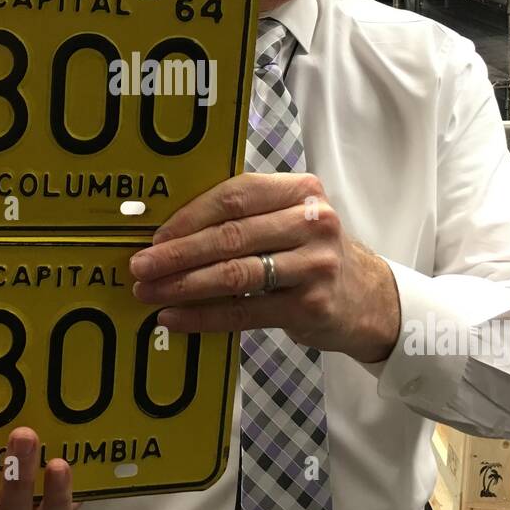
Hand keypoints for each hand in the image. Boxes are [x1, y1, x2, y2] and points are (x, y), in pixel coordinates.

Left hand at [130, 173, 400, 363]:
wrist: (369, 299)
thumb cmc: (312, 254)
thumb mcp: (292, 220)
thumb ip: (247, 217)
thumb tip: (169, 231)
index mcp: (301, 191)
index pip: (236, 195)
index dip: (190, 215)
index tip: (155, 235)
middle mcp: (312, 222)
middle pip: (231, 235)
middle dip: (177, 253)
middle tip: (139, 266)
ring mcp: (314, 265)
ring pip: (234, 274)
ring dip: (183, 285)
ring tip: (149, 292)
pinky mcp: (310, 306)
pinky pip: (244, 312)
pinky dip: (204, 316)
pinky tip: (175, 318)